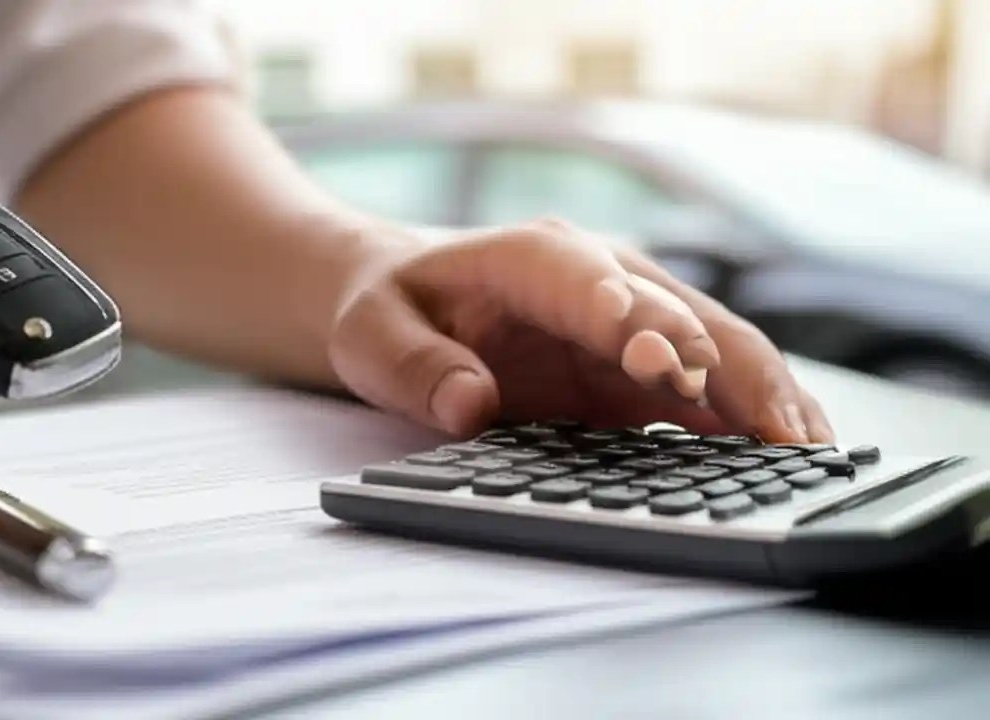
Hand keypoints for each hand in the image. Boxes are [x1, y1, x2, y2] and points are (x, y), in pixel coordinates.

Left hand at [329, 218, 832, 442]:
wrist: (408, 300)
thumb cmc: (390, 310)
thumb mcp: (371, 336)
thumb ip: (414, 368)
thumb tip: (469, 407)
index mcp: (533, 258)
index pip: (588, 280)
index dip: (629, 316)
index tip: (662, 360)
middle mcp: (602, 279)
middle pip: (681, 315)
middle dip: (727, 370)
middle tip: (771, 430)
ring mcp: (633, 320)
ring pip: (716, 349)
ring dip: (762, 396)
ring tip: (808, 451)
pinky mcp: (642, 366)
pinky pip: (709, 387)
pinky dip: (750, 417)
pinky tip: (791, 452)